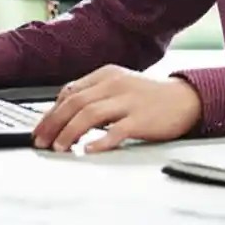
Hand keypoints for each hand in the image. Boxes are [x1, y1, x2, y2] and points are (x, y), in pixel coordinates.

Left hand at [32, 65, 201, 153]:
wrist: (185, 99)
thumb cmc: (149, 96)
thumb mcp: (119, 87)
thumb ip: (94, 95)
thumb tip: (63, 112)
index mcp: (106, 74)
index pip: (70, 92)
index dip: (50, 112)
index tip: (39, 130)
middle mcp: (115, 84)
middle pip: (75, 102)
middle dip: (53, 124)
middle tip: (41, 142)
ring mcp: (129, 100)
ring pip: (90, 114)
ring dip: (69, 132)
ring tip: (59, 147)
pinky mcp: (142, 118)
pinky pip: (117, 130)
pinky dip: (100, 140)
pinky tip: (88, 149)